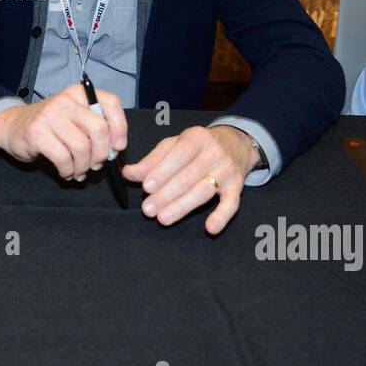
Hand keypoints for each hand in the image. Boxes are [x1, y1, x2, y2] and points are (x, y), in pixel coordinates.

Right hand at [0, 84, 126, 180]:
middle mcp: (66, 100)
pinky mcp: (37, 133)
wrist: (12, 126)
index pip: (111, 103)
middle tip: (96, 164)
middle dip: (101, 153)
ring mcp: (50, 115)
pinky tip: (66, 172)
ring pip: (81, 147)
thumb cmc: (50, 125)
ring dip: (84, 166)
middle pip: (99, 128)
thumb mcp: (74, 117)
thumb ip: (95, 126)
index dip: (120, 128)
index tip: (117, 147)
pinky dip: (68, 170)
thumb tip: (114, 149)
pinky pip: (63, 158)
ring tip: (79, 171)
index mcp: (80, 93)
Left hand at [122, 126, 260, 234]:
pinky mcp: (237, 186)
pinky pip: (231, 203)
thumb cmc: (197, 146)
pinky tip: (211, 228)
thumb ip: (151, 160)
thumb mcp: (174, 145)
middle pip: (188, 176)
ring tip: (163, 218)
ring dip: (182, 206)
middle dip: (166, 194)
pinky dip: (222, 216)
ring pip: (204, 190)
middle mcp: (213, 152)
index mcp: (195, 138)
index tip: (146, 187)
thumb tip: (128, 174)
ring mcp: (227, 170)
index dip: (162, 171)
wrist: (236, 143)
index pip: (178, 155)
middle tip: (148, 209)